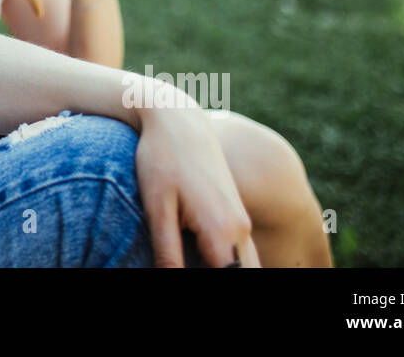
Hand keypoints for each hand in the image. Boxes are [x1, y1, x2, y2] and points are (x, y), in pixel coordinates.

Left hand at [132, 81, 259, 266]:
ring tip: (194, 265)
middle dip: (229, 281)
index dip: (213, 287)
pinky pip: (240, 254)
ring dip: (230, 273)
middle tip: (190, 268)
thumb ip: (167, 253)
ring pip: (247, 267)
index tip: (185, 272)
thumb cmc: (160, 159)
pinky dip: (230, 265)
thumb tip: (171, 282)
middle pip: (247, 276)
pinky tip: (206, 263)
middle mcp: (240, 230)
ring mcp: (240, 221)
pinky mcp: (234, 214)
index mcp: (222, 232)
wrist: (175, 117)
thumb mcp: (156, 208)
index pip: (228, 281)